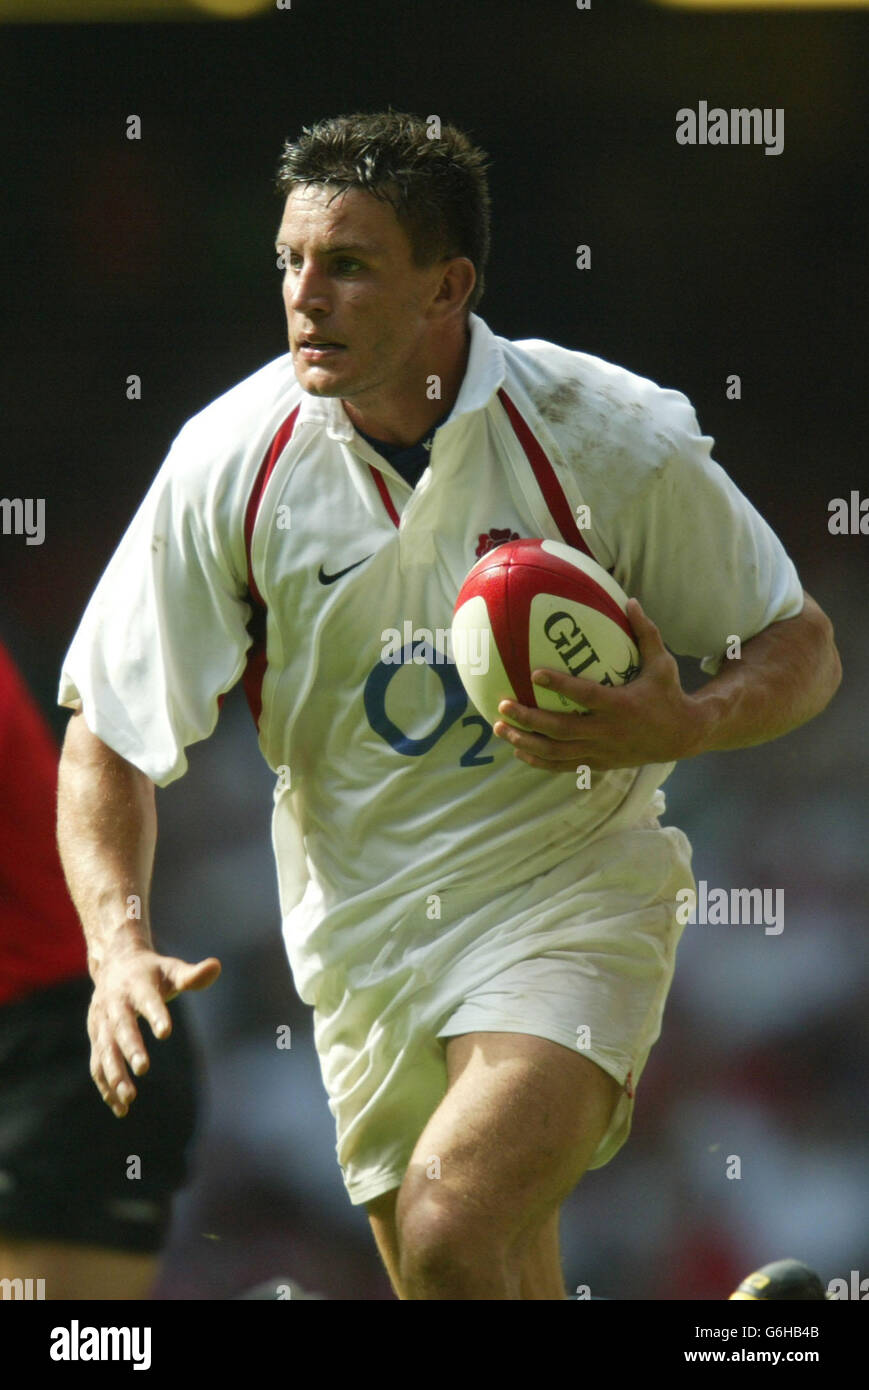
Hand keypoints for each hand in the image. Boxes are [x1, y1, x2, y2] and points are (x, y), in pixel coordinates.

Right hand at [88, 943, 220, 1115]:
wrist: (115, 964)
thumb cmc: (152, 972)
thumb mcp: (172, 970)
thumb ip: (193, 975)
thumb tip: (217, 967)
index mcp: (136, 986)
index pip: (147, 1000)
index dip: (156, 1015)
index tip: (166, 1032)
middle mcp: (115, 1004)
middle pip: (121, 1027)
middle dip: (130, 1048)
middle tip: (144, 1069)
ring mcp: (101, 1022)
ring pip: (104, 1050)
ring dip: (114, 1074)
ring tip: (129, 1098)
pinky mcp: (96, 1038)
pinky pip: (97, 1065)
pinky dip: (106, 1087)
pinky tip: (121, 1108)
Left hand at [492, 598, 708, 771]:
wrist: (683, 736)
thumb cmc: (668, 694)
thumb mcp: (663, 664)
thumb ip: (646, 633)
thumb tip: (630, 600)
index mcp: (621, 706)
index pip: (586, 695)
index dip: (560, 685)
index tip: (534, 673)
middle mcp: (608, 731)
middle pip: (561, 729)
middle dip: (530, 719)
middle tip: (504, 705)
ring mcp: (601, 751)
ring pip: (557, 752)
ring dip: (526, 742)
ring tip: (501, 728)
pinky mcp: (598, 763)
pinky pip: (564, 765)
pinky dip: (540, 761)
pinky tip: (518, 751)